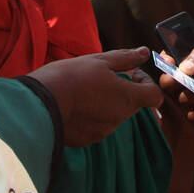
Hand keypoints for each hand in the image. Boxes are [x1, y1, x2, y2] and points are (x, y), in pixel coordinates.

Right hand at [28, 48, 161, 147]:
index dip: (146, 82)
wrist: (39, 105)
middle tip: (102, 78)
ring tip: (84, 90)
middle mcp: (120, 118)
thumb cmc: (70, 77)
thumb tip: (145, 52)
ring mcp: (104, 131)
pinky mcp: (87, 140)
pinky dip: (91, 116)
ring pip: (114, 115)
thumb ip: (126, 58)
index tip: (130, 74)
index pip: (154, 95)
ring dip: (106, 102)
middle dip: (123, 90)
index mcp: (127, 97)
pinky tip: (75, 105)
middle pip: (133, 104)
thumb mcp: (99, 61)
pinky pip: (97, 125)